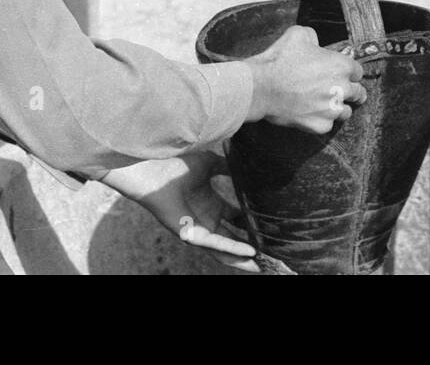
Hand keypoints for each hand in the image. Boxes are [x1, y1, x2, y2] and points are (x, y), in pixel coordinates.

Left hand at [99, 151, 259, 272]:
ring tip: (265, 265)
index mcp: (212, 206)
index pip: (238, 220)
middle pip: (234, 240)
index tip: (275, 226)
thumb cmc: (177, 165)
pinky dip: (233, 249)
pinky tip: (250, 251)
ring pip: (226, 251)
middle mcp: (207, 220)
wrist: (154, 168)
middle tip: (276, 254)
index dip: (254, 224)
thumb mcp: (211, 164)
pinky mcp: (190, 234)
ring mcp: (199, 229)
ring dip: (245, 259)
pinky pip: (215, 244)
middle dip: (253, 249)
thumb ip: (228, 167)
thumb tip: (249, 165)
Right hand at [244, 25, 366, 133]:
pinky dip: (321, 120)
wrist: (261, 87)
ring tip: (327, 105)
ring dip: (339, 108)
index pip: (358, 71)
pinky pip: (328, 124)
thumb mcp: (298, 35)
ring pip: (346, 112)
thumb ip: (314, 38)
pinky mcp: (320, 125)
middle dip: (352, 91)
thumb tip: (316, 44)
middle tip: (344, 92)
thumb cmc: (279, 60)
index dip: (349, 72)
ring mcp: (332, 110)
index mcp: (341, 65)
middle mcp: (342, 88)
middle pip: (358, 93)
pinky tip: (311, 113)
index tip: (343, 74)